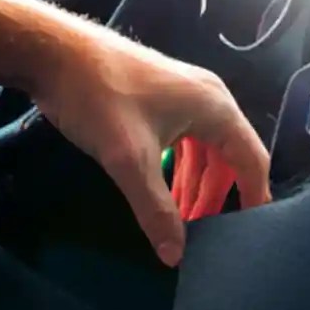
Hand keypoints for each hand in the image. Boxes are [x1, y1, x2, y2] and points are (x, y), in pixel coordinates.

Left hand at [32, 28, 270, 266]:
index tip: (251, 233)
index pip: (251, 159)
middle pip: (228, 157)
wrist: (55, 53)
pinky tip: (166, 192)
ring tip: (183, 222)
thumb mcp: (129, 160)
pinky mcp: (161, 96)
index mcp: (214, 106)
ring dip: (195, 185)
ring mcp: (183, 94)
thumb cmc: (99, 99)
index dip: (254, 198)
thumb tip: (175, 256)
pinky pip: (184, 139)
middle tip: (205, 236)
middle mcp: (208, 97)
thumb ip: (155, 210)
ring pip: (203, 149)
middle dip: (217, 197)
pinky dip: (179, 168)